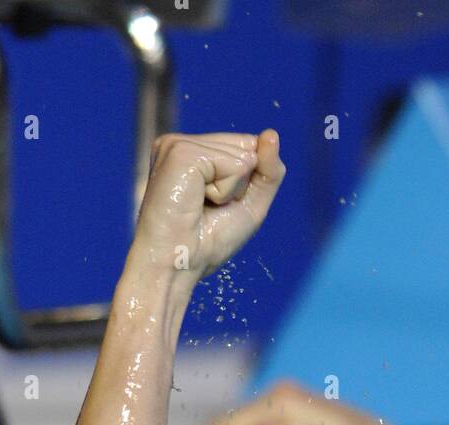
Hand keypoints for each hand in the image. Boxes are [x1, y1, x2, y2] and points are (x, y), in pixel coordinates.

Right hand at [132, 129, 285, 282]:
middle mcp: (182, 144)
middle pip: (247, 147)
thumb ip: (268, 171)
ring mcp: (179, 144)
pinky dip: (224, 191)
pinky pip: (232, 163)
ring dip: (230, 191)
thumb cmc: (207, 244)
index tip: (217, 208)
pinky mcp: (180, 151)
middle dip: (240, 186)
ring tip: (200, 207)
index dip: (246, 184)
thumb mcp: (250, 206)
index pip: (247, 147)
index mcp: (193, 152)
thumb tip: (271, 134)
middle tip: (208, 210)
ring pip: (241, 155)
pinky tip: (197, 202)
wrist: (177, 267)